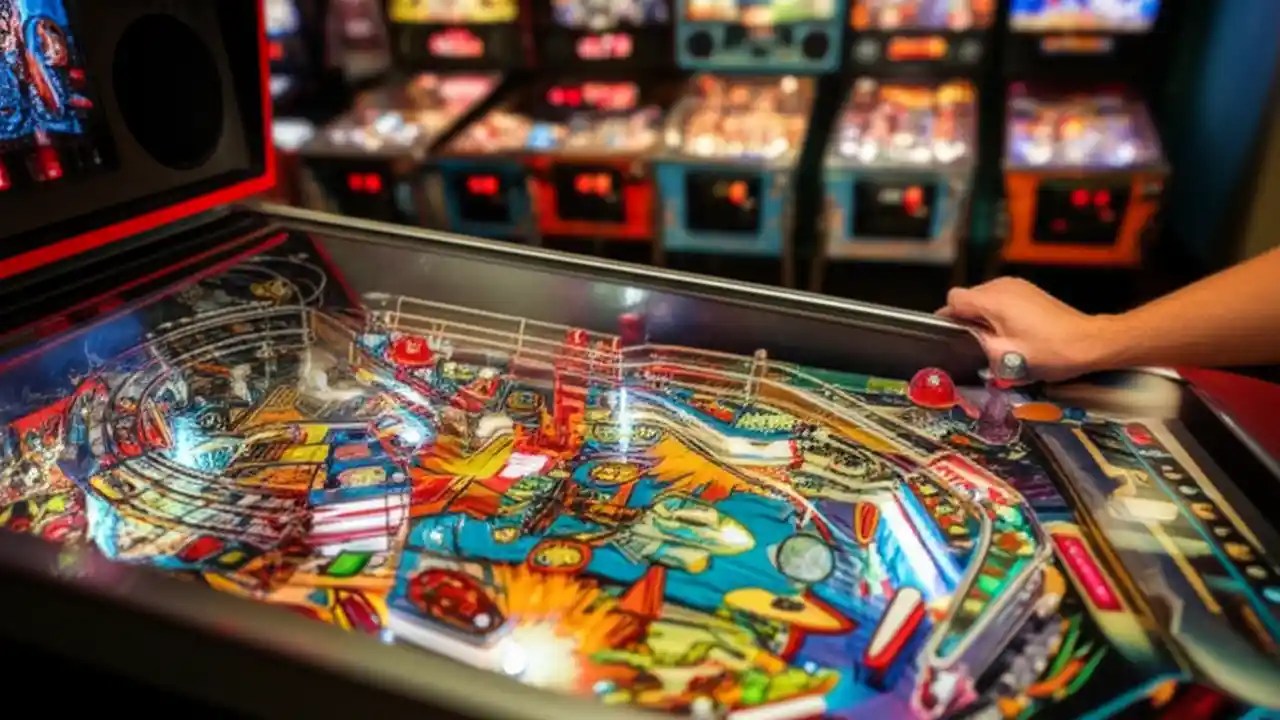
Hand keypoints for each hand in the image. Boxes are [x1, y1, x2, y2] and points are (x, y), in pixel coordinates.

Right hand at [937, 277, 1114, 382]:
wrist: (1088, 342)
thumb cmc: (1050, 352)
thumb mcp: (1004, 358)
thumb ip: (976, 344)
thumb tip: (965, 338)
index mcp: (994, 300)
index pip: (954, 299)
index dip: (949, 318)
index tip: (954, 336)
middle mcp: (1003, 286)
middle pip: (968, 297)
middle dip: (968, 320)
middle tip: (979, 344)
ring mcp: (1017, 286)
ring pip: (984, 298)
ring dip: (984, 317)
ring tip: (998, 340)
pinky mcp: (1027, 290)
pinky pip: (1000, 298)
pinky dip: (999, 313)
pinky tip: (1012, 331)